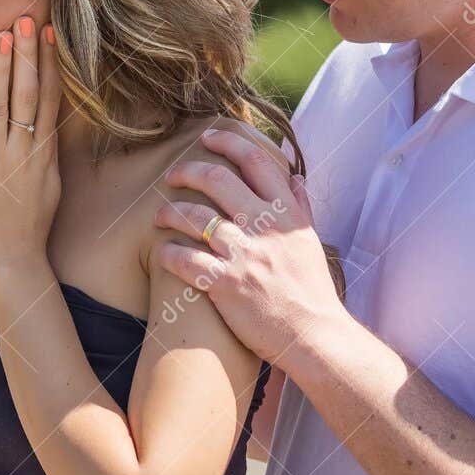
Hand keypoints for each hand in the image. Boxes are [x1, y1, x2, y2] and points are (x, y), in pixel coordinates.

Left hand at [0, 16, 62, 284]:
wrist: (12, 265)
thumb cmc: (29, 229)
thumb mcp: (48, 188)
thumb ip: (45, 155)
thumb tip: (48, 127)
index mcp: (45, 156)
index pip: (49, 99)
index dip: (49, 65)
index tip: (49, 35)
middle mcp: (26, 154)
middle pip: (29, 95)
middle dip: (28, 55)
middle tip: (27, 19)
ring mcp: (0, 162)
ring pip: (3, 106)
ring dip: (2, 68)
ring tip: (4, 34)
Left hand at [152, 128, 347, 362]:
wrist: (314, 336)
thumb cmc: (311, 290)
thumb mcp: (310, 242)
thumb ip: (300, 207)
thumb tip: (296, 177)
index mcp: (286, 213)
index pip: (255, 160)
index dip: (227, 142)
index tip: (208, 138)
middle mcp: (265, 227)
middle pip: (217, 179)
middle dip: (187, 170)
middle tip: (173, 175)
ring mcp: (245, 255)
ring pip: (194, 216)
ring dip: (170, 213)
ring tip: (160, 217)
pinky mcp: (227, 284)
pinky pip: (185, 260)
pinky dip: (169, 254)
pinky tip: (164, 254)